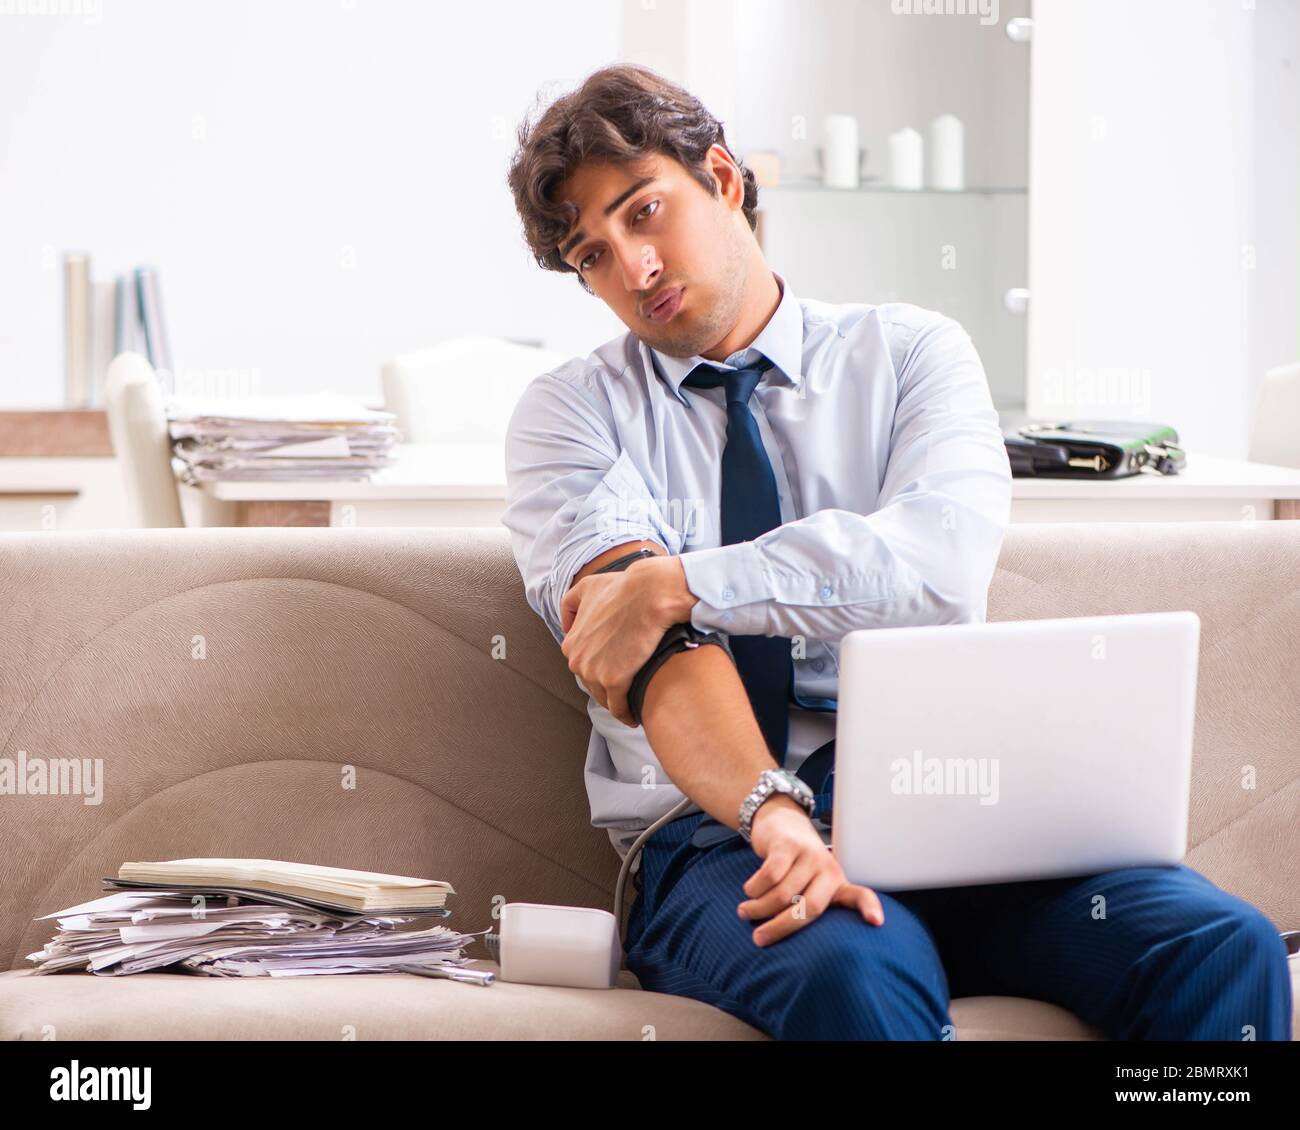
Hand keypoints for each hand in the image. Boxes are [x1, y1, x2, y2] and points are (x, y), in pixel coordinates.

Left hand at [559, 556, 693, 724]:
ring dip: (617, 705)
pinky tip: (635, 717)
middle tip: (625, 692)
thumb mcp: (587, 588)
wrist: (649, 595)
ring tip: (631, 707)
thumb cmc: (623, 589)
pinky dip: (627, 715)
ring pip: (605, 699)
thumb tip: (567, 624)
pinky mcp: (615, 682)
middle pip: (593, 685)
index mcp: (570, 644)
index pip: (584, 666)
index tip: (614, 673)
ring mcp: (595, 673)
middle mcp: (577, 660)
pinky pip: (619, 708)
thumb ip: (571, 604)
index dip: (600, 669)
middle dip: (608, 688)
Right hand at [738, 796, 884, 945]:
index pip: (859, 896)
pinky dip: (754, 889)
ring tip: (746, 912)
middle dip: (781, 927)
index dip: (868, 908)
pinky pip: (768, 876)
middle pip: (810, 908)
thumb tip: (793, 947)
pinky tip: (749, 891)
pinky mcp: (788, 844)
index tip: (876, 922)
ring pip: (782, 894)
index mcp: (837, 883)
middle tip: (759, 938)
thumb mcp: (812, 883)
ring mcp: (809, 855)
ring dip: (758, 908)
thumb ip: (811, 907)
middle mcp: (828, 869)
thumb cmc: (796, 865)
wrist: (782, 823)